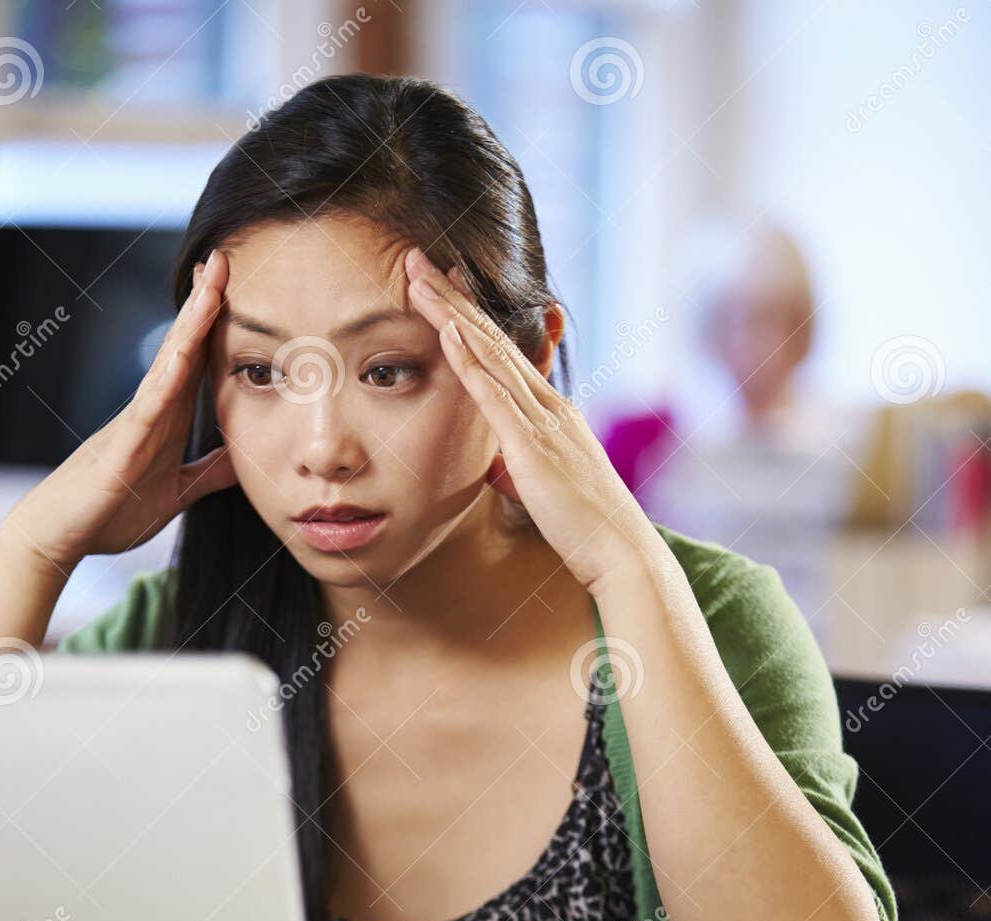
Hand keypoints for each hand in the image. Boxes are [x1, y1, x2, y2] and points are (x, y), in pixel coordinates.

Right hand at [7, 249, 235, 574]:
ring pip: (169, 362)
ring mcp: (134, 422)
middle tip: (223, 256)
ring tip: (211, 281)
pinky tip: (183, 353)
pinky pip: (147, 406)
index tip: (241, 287)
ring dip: (191, 323)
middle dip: (205, 302)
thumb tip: (243, 463)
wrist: (61, 535)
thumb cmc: (111, 513)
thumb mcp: (177, 494)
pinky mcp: (121, 445)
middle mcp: (151, 409)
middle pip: (183, 346)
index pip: (198, 362)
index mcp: (166, 418)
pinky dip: (167, 379)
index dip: (219, 326)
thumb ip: (208, 475)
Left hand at [404, 246, 654, 593]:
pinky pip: (495, 393)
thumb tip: (491, 465)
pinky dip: (469, 360)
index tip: (440, 287)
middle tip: (415, 258)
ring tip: (417, 276)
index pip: (502, 353)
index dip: (469, 317)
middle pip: (491, 337)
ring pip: (489, 352)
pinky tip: (446, 331)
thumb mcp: (542, 487)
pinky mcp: (533, 444)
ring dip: (450, 312)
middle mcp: (548, 403)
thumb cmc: (583, 526)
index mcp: (551, 411)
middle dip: (450, 296)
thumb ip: (514, 466)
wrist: (618, 549)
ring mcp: (542, 419)